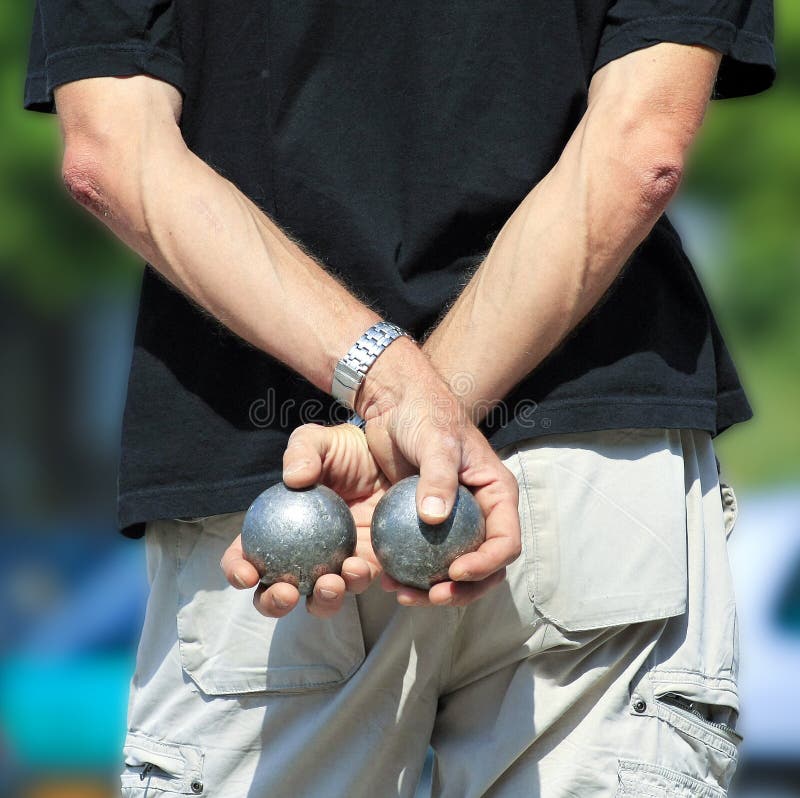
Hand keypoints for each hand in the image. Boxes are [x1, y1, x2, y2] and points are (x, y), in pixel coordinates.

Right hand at [221, 423, 388, 618]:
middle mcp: (301, 554)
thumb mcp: (322, 441)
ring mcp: (334, 564)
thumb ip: (302, 450)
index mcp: (278, 528)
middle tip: (286, 591)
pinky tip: (359, 567)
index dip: (238, 570)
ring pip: (319, 599)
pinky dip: (357, 581)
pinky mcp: (369, 565)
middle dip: (273, 602)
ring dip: (320, 600)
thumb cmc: (349, 449)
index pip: (247, 555)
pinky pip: (359, 582)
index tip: (246, 574)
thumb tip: (293, 478)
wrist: (394, 454)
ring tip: (330, 583)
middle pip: (276, 592)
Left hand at [358, 338, 520, 606]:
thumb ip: (438, 477)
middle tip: (430, 596)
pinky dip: (413, 573)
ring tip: (403, 592)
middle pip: (486, 566)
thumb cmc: (424, 415)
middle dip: (463, 589)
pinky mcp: (427, 524)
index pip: (506, 541)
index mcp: (496, 494)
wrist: (396, 403)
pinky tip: (387, 578)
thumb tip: (435, 519)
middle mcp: (481, 512)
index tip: (454, 571)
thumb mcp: (436, 441)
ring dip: (435, 589)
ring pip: (456, 569)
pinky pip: (426, 558)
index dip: (487, 564)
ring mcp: (455, 521)